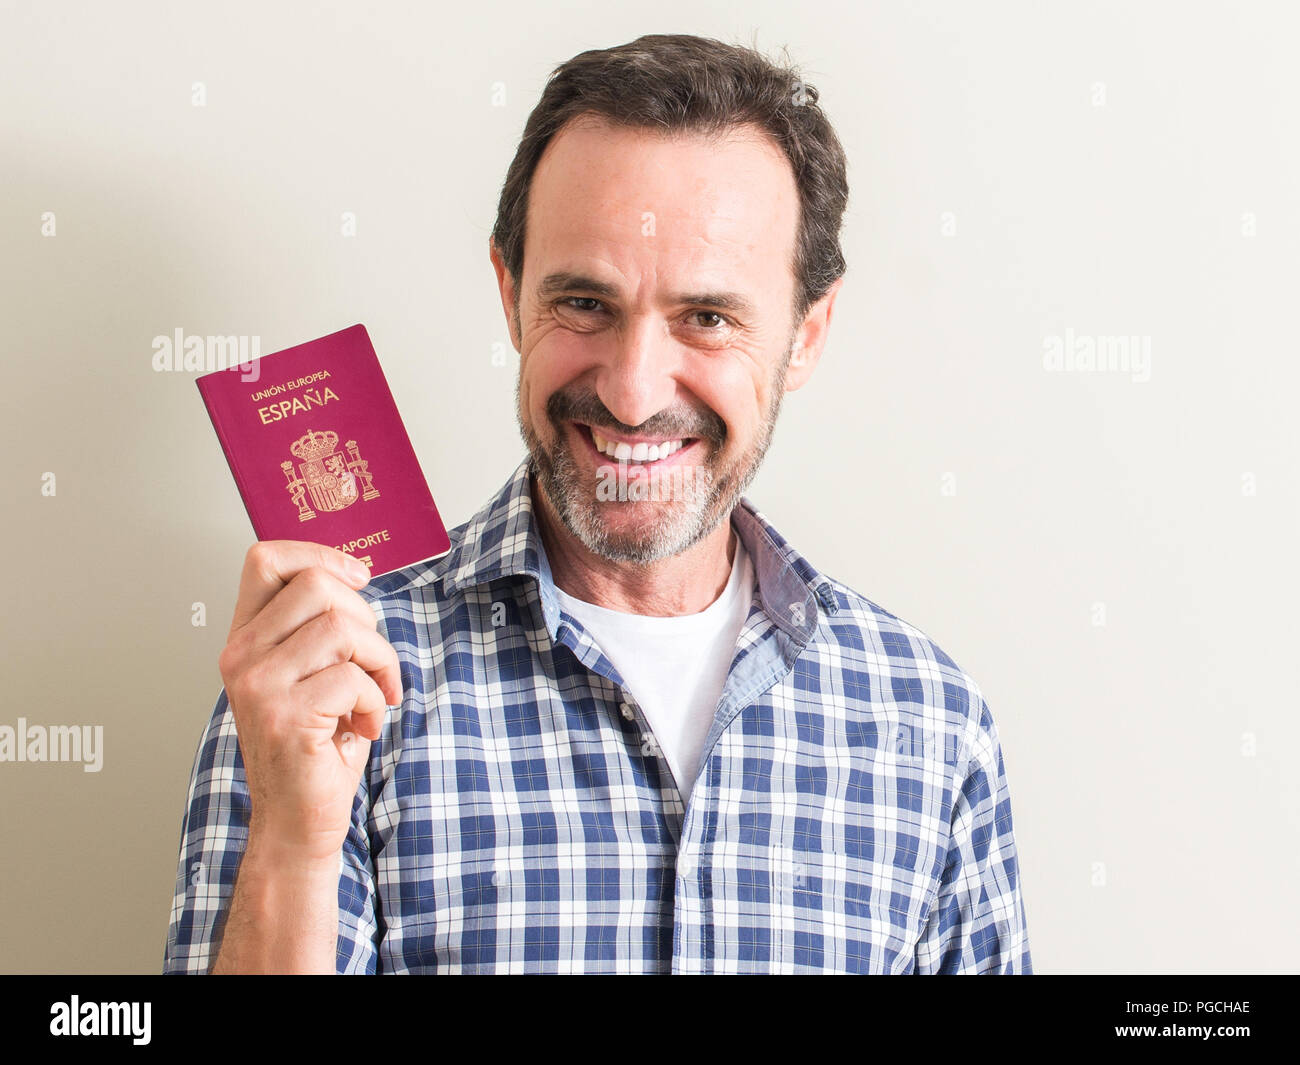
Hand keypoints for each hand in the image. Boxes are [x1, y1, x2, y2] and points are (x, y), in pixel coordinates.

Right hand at [217, 541, 400, 864]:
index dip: (320, 554)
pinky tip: (365, 726)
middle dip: (366, 618)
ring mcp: (258, 686)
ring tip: (376, 696)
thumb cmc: (314, 749)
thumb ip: (320, 629)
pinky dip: (375, 699)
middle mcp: (242, 656)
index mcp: (246, 640)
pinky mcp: (285, 716)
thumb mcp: (312, 675)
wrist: (297, 822)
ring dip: (379, 661)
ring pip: (342, 627)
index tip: (359, 578)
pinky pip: (352, 677)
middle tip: (372, 663)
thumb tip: (356, 575)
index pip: (266, 560)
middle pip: (317, 585)